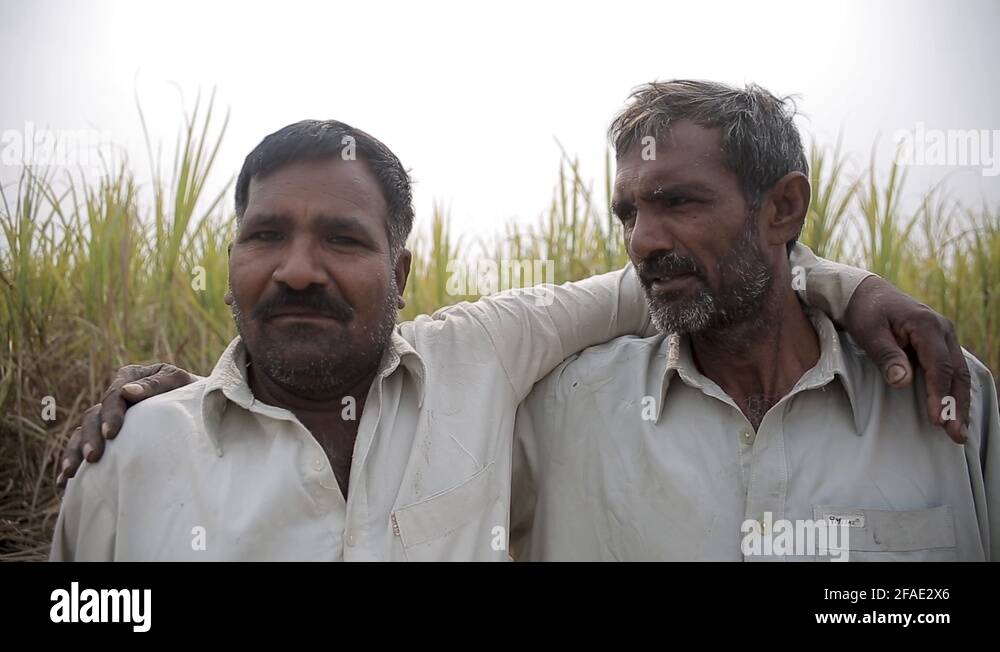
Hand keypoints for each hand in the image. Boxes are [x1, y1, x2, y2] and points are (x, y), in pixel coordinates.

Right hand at [56, 363, 195, 490]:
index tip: (112, 433)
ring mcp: (109, 416)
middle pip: (94, 414)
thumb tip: (128, 393)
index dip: (111, 412)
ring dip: (75, 450)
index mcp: (132, 378)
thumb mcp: (181, 384)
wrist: (204, 409)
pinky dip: (73, 461)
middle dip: (91, 436)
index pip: (115, 394)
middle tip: (93, 457)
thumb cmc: (194, 394)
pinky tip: (65, 480)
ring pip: (83, 431)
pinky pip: (84, 446)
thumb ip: (158, 385)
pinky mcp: (108, 437)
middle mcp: (116, 395)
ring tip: (71, 472)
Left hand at [844, 276, 970, 443]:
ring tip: (959, 432)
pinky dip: (954, 392)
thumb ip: (886, 356)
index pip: (939, 366)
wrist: (866, 293)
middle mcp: (943, 330)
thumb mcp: (869, 332)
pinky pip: (952, 371)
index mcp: (927, 325)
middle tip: (956, 435)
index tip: (937, 419)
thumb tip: (903, 382)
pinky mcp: (939, 345)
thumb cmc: (866, 313)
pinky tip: (953, 412)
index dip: (939, 394)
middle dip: (957, 406)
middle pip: (957, 373)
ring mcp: (945, 337)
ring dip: (959, 403)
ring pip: (959, 374)